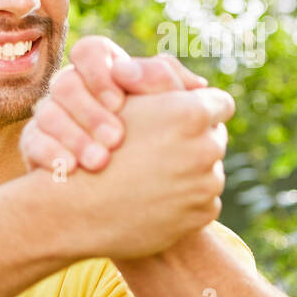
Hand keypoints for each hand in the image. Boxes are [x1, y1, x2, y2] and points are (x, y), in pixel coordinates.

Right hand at [21, 35, 206, 173]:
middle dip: (92, 113)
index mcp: (102, 70)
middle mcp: (73, 89)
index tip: (120, 101)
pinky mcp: (36, 145)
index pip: (91, 52)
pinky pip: (33, 143)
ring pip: (47, 113)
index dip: (101, 72)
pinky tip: (72, 171)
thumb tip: (200, 89)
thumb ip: (183, 96)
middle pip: (67, 84)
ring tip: (100, 162)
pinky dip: (52, 156)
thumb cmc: (154, 144)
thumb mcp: (171, 113)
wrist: (121, 197)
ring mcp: (50, 116)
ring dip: (75, 137)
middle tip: (117, 140)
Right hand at [49, 87, 235, 259]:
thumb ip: (164, 81)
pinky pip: (202, 202)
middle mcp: (208, 148)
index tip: (182, 116)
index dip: (199, 107)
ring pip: (209, 171)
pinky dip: (185, 201)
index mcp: (193, 113)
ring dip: (190, 171)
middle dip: (195, 140)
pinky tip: (154, 199)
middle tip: (162, 146)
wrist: (76, 207)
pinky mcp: (202, 215)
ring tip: (153, 175)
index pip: (220, 103)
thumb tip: (199, 85)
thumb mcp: (126, 98)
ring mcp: (207, 185)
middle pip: (215, 138)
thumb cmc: (93, 142)